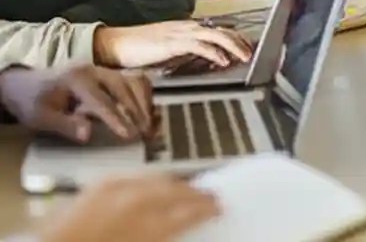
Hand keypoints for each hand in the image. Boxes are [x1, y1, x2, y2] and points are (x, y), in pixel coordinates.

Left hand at [0, 66, 152, 142]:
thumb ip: (65, 125)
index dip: (116, 118)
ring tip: (149, 123)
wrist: (27, 84)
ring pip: (133, 80)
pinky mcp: (110, 74)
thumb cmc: (34, 102)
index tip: (129, 134)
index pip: (101, 100)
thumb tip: (88, 134)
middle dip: (136, 110)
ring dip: (144, 102)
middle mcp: (94, 70)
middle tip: (145, 132)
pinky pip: (135, 80)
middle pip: (123, 87)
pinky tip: (147, 111)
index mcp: (76, 79)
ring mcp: (104, 70)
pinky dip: (144, 94)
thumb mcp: (41, 117)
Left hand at [34, 174, 218, 241]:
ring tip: (183, 191)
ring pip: (157, 178)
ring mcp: (116, 189)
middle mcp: (138, 203)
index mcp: (152, 227)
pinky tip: (150, 187)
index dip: (209, 207)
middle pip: (177, 190)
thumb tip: (180, 227)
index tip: (219, 207)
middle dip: (195, 193)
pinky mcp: (98, 185)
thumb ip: (164, 237)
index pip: (192, 210)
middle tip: (209, 196)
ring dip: (173, 184)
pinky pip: (133, 177)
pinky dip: (146, 181)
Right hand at [93, 21, 253, 69]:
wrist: (114, 44)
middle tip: (251, 53)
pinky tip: (222, 60)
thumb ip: (185, 50)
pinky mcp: (172, 42)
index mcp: (185, 27)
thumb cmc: (137, 48)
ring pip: (215, 35)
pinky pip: (199, 45)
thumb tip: (203, 58)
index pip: (216, 29)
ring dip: (233, 46)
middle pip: (221, 30)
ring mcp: (179, 33)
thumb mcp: (167, 48)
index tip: (246, 47)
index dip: (234, 37)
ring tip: (244, 57)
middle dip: (239, 41)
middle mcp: (185, 27)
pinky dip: (214, 52)